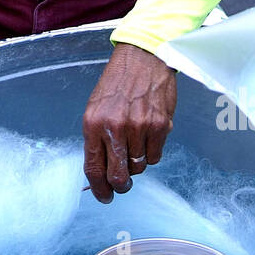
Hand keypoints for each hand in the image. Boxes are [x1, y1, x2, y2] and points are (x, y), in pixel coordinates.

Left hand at [82, 42, 176, 202]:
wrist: (143, 58)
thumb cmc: (117, 84)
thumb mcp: (95, 109)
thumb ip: (95, 140)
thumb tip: (98, 171)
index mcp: (93, 124)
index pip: (93, 168)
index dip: (98, 188)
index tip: (104, 196)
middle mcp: (115, 128)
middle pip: (119, 177)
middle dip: (120, 186)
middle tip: (122, 183)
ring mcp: (139, 127)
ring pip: (139, 168)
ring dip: (136, 162)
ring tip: (135, 142)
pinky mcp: (160, 126)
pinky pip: (155, 156)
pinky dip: (151, 152)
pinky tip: (148, 135)